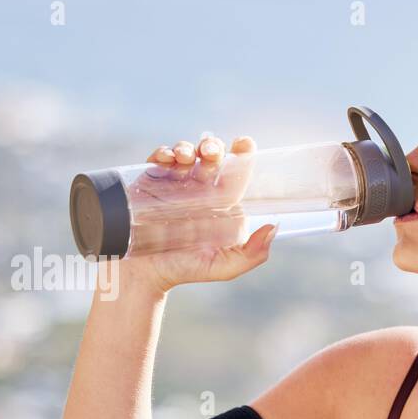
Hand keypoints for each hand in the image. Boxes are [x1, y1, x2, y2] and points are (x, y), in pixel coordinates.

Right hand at [122, 133, 275, 289]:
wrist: (143, 274)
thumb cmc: (185, 270)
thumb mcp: (224, 267)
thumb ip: (252, 254)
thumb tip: (274, 227)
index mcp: (221, 204)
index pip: (235, 174)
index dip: (242, 155)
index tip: (245, 144)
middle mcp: (199, 190)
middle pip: (210, 157)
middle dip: (212, 146)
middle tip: (211, 152)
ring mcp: (175, 184)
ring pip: (185, 153)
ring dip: (187, 147)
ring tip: (186, 157)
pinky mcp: (150, 183)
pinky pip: (158, 160)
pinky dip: (163, 152)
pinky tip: (166, 158)